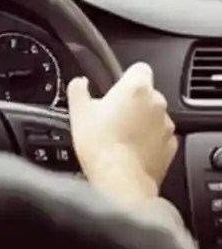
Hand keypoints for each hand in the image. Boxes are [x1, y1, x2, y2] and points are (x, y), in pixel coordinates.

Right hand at [68, 62, 176, 207]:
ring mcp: (166, 126)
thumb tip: (79, 83)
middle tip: (110, 116)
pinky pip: (159, 137)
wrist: (119, 180)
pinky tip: (130, 150)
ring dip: (140, 121)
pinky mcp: (170, 147)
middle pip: (146, 93)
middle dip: (131, 102)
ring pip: (153, 116)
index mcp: (135, 88)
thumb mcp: (78, 111)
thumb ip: (78, 89)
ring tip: (118, 136)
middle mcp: (156, 103)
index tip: (113, 88)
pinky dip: (148, 140)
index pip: (139, 68)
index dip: (125, 76)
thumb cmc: (99, 144)